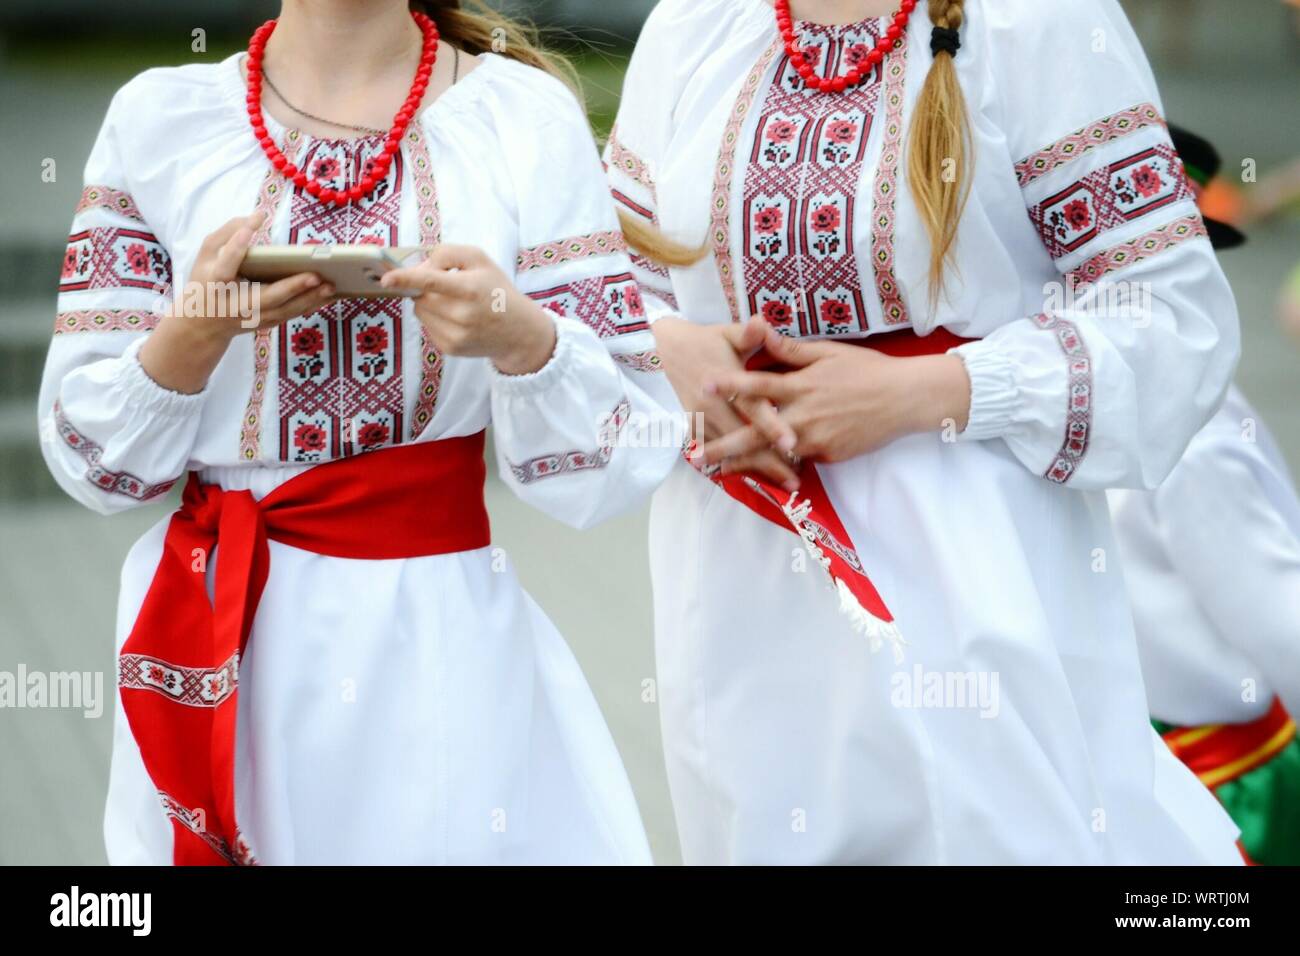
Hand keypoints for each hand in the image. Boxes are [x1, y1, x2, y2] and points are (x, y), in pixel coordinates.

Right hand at [140, 211, 335, 393]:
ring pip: (285, 310)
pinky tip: (330, 294)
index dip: (239, 241)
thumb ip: (226, 234)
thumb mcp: (206, 255)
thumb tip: (254, 217)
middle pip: (267, 296)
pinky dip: (311, 305)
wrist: (202, 325)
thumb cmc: (205, 281)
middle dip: (292, 287)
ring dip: (310, 299)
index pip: (227, 261)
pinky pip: (292, 314)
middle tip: (316, 275)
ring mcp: (252, 318)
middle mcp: (235, 304)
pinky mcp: (266, 323)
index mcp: (214, 282)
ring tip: (332, 284)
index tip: (257, 220)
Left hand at [381, 244, 556, 374]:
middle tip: (446, 286)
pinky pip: (427, 327)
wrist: (519, 331)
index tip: (386, 279)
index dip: (405, 279)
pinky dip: (435, 319)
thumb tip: (420, 267)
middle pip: (421, 296)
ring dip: (428, 303)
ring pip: (420, 312)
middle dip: (424, 288)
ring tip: (454, 303)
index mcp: (470, 289)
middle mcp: (462, 315)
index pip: (430, 281)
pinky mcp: (450, 348)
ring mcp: (455, 335)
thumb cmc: (497, 290)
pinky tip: (456, 318)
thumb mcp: (481, 260)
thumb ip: (448, 253)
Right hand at [651, 316, 799, 489]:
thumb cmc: (702, 342)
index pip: (753, 408)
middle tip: (796, 481)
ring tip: (782, 483)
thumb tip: (762, 322)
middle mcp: (712, 406)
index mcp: (726, 382)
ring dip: (756, 468)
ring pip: (731, 451)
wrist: (660, 352)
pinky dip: (736, 465)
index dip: (772, 426)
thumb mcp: (726, 333)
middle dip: (770, 461)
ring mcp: (700, 420)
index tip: (792, 444)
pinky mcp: (693, 429)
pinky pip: (716, 452)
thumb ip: (748, 333)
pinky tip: (754, 476)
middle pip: (745, 440)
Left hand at [700, 327, 971, 467]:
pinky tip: (760, 474)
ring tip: (719, 471)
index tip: (704, 384)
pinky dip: (779, 466)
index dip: (731, 384)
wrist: (904, 400)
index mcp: (801, 385)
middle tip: (696, 454)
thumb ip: (790, 350)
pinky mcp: (827, 456)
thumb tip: (761, 327)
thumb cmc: (866, 371)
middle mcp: (804, 415)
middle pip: (757, 433)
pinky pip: (799, 460)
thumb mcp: (828, 354)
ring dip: (746, 463)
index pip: (759, 385)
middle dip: (725, 446)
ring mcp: (815, 439)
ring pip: (774, 454)